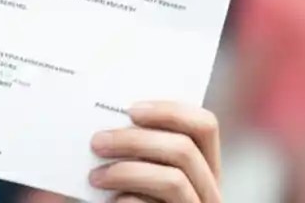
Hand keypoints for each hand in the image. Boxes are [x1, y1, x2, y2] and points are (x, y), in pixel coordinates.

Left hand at [88, 101, 221, 202]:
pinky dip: (129, 201)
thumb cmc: (126, 199)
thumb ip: (139, 149)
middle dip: (135, 141)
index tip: (131, 110)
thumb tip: (110, 118)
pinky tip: (111, 201)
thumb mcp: (141, 171)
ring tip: (95, 176)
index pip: (205, 126)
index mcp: (203, 167)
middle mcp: (209, 191)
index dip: (170, 111)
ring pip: (173, 181)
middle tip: (96, 142)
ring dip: (126, 172)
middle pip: (184, 150)